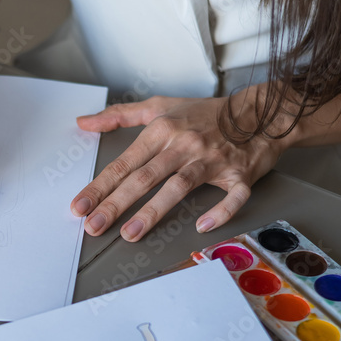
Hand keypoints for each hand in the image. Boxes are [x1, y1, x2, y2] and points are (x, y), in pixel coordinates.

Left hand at [70, 94, 285, 240]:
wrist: (259, 112)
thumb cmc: (206, 114)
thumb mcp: (159, 107)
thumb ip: (119, 115)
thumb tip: (84, 122)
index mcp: (163, 130)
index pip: (125, 163)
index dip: (100, 185)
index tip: (80, 206)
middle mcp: (184, 145)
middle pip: (145, 177)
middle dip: (116, 203)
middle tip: (95, 226)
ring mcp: (212, 161)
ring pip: (179, 186)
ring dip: (154, 211)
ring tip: (131, 234)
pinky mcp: (239, 175)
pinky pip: (231, 196)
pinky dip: (220, 211)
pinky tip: (201, 226)